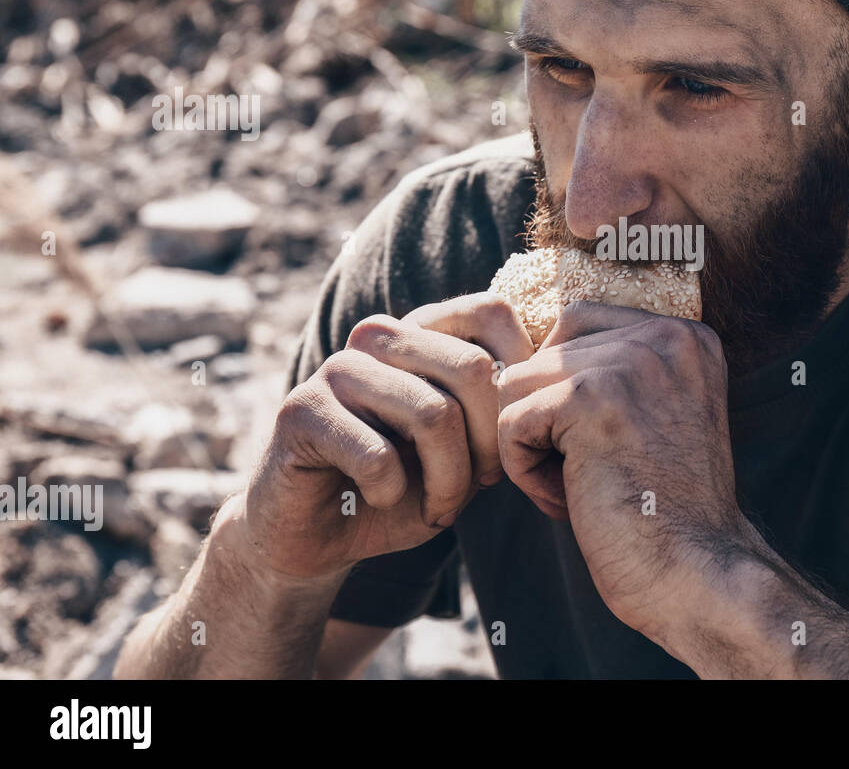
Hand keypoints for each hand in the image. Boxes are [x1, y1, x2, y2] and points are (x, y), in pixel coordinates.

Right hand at [239, 293, 532, 580]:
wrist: (318, 535)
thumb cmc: (405, 490)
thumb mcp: (470, 453)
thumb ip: (502, 414)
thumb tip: (545, 386)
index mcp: (423, 332)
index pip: (494, 314)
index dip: (514, 386)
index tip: (503, 445)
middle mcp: (380, 335)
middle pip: (473, 368)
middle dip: (486, 446)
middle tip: (473, 490)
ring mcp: (338, 367)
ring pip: (433, 414)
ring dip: (447, 481)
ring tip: (437, 507)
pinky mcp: (301, 409)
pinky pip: (378, 455)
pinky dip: (393, 493)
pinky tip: (379, 499)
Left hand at [495, 301, 755, 638]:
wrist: (698, 574)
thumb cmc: (666, 512)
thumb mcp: (657, 417)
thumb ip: (613, 371)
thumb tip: (519, 357)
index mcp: (687, 335)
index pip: (579, 325)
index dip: (566, 392)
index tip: (602, 449)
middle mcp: (665, 335)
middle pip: (545, 354)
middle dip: (547, 420)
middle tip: (586, 475)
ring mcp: (629, 362)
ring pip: (520, 385)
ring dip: (532, 444)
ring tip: (577, 488)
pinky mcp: (588, 398)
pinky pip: (511, 421)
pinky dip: (524, 471)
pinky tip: (570, 503)